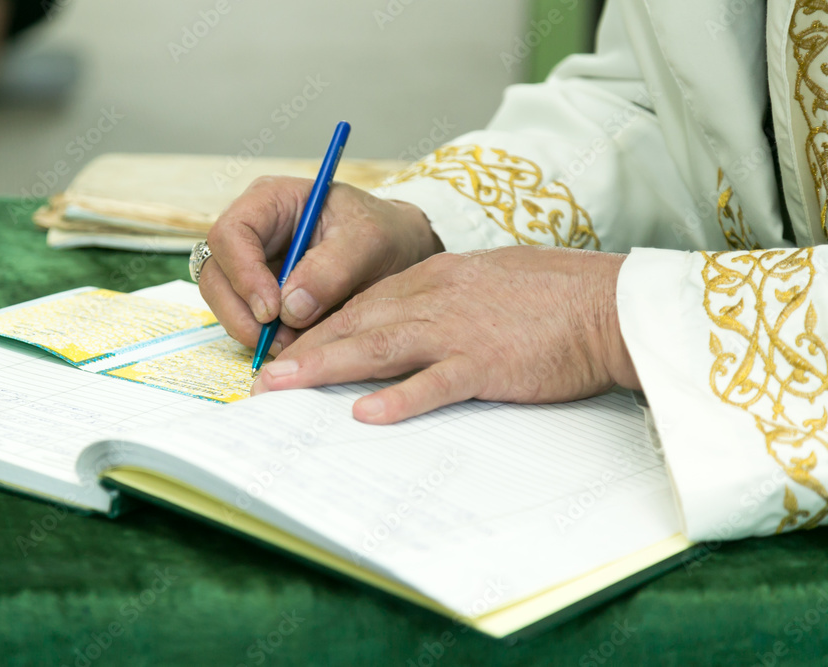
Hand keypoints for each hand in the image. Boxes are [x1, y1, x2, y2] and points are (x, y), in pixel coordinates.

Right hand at [199, 176, 442, 354]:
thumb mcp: (369, 242)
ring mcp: (252, 265)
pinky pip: (245, 320)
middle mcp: (253, 232)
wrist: (397, 251)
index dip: (242, 274)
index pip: (231, 233)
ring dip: (251, 330)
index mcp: (271, 201)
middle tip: (278, 340)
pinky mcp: (260, 295)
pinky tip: (296, 344)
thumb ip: (332, 270)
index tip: (272, 310)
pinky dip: (265, 338)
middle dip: (240, 312)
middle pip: (216, 273)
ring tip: (293, 344)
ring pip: (223, 301)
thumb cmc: (382, 232)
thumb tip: (290, 307)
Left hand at [251, 246, 640, 423]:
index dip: (319, 329)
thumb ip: (441, 300)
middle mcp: (436, 298)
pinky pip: (435, 382)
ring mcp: (459, 329)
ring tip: (282, 388)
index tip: (287, 351)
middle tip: (262, 378)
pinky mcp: (488, 363)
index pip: (362, 303)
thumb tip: (406, 328)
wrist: (607, 302)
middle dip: (304, 350)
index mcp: (435, 277)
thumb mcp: (485, 281)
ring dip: (325, 367)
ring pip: (379, 346)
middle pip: (356, 322)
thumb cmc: (551, 295)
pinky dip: (399, 399)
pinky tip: (366, 414)